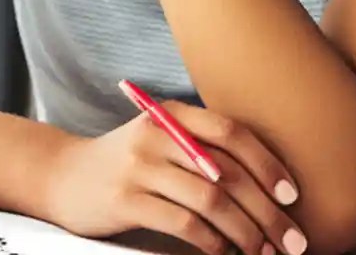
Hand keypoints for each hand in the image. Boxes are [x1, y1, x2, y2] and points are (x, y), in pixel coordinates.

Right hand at [40, 102, 306, 254]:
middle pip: (227, 173)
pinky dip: (212, 242)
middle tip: (293, 241)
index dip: (268, 164)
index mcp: (171, 114)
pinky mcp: (125, 200)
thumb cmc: (127, 163)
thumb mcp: (160, 141)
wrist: (62, 176)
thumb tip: (268, 187)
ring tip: (264, 252)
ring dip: (246, 233)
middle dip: (268, 212)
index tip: (293, 197)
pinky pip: (184, 223)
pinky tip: (223, 253)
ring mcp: (138, 167)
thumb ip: (202, 148)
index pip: (232, 132)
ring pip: (211, 201)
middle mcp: (155, 135)